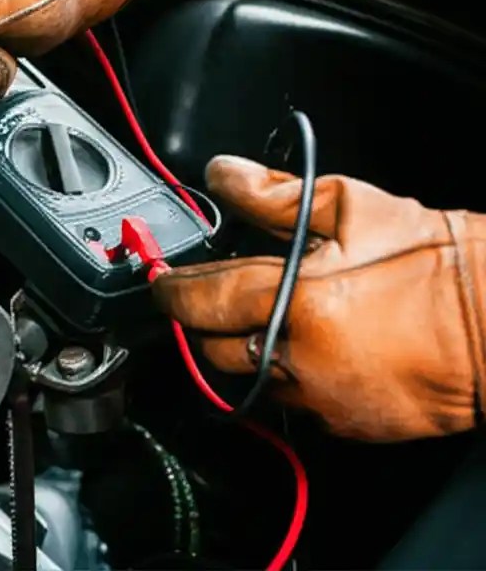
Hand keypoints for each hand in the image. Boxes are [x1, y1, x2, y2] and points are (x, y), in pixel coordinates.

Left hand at [153, 156, 485, 441]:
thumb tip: (225, 174)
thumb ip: (274, 195)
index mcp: (297, 302)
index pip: (202, 299)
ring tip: (274, 317)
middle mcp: (299, 358)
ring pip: (250, 378)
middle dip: (205, 321)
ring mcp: (321, 398)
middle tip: (216, 295)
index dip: (172, 288)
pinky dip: (290, 375)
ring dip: (248, 349)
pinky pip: (292, 401)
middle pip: (212, 348)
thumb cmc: (436, 261)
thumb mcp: (352, 208)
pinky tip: (312, 347)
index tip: (162, 279)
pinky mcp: (344, 425)